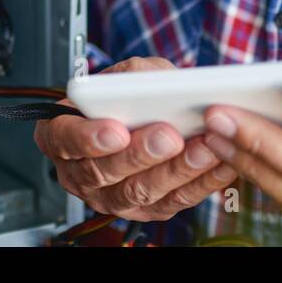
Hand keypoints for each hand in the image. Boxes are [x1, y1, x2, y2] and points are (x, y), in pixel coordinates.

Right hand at [35, 56, 236, 220]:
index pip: (63, 139)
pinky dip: (199, 183)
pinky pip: (172, 202)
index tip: (116, 129)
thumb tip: (145, 79)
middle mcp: (80, 172)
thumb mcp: (125, 73)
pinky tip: (219, 163)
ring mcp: (111, 195)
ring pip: (139, 191)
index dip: (88, 137)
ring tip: (203, 148)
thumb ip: (131, 74)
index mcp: (62, 134)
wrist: (150, 115)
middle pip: (103, 172)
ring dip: (175, 170)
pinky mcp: (147, 209)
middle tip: (169, 135)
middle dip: (140, 154)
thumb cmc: (127, 95)